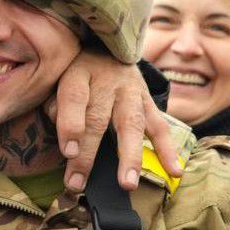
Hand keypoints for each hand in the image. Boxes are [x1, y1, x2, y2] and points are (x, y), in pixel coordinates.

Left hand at [47, 48, 181, 191]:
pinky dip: (167, 150)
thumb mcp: (58, 76)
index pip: (74, 98)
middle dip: (88, 154)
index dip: (70, 125)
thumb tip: (64, 140)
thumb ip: (55, 105)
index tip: (67, 152)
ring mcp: (131, 91)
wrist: (108, 46)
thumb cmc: (75, 70)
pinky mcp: (148, 101)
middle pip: (98, 118)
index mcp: (79, 72)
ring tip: (127, 183)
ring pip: (131, 124)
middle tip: (78, 183)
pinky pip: (159, 126)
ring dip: (130, 156)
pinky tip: (173, 171)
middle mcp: (107, 81)